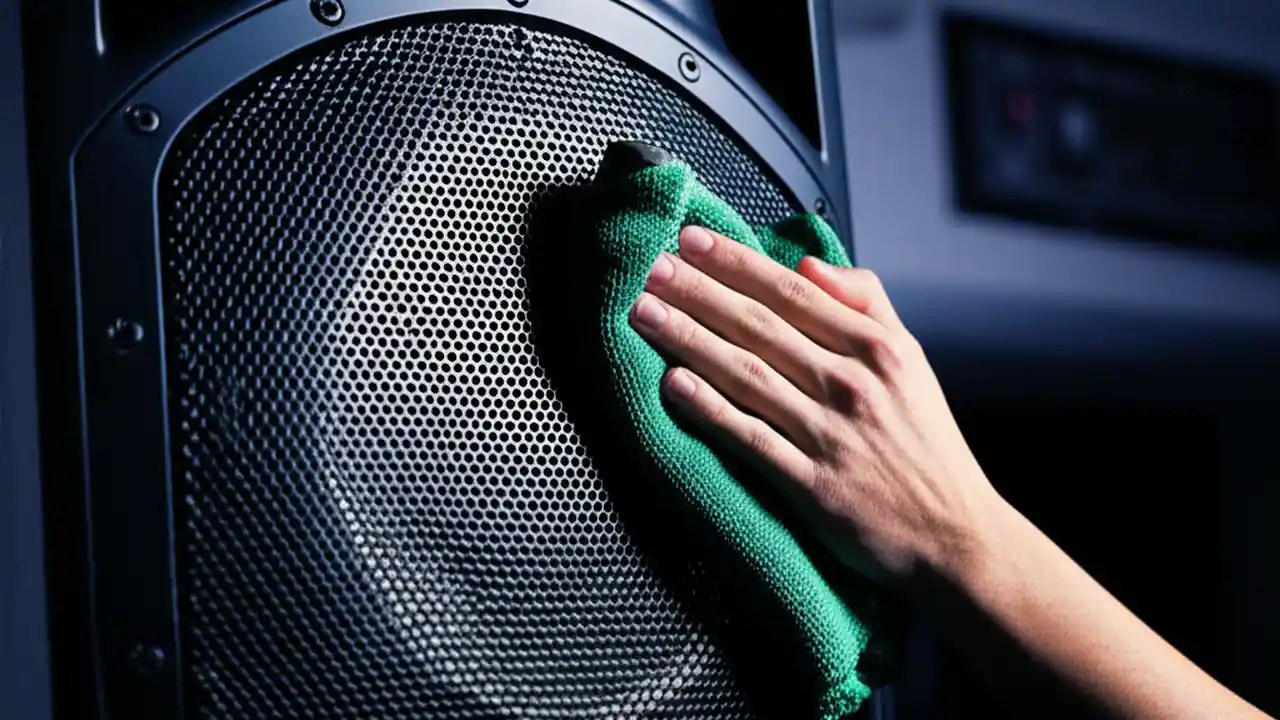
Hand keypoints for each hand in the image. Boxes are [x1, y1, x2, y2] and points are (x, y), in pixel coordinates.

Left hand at [629, 226, 999, 583]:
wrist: (954, 537)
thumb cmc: (926, 448)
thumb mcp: (912, 362)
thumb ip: (866, 304)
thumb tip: (810, 264)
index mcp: (877, 349)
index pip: (793, 292)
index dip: (736, 263)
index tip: (692, 239)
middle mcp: (852, 386)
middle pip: (760, 326)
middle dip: (699, 292)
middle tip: (651, 266)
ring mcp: (831, 436)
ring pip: (747, 375)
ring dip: (689, 340)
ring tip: (644, 313)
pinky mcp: (813, 486)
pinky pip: (752, 438)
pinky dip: (711, 409)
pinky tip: (673, 384)